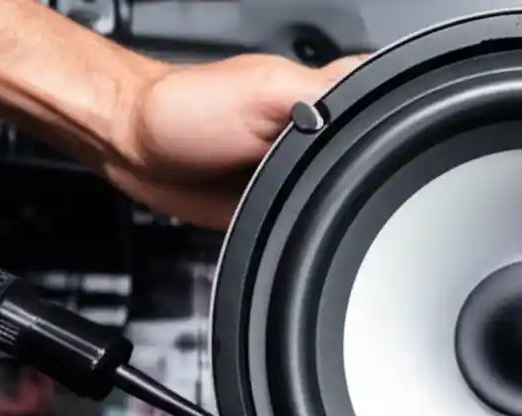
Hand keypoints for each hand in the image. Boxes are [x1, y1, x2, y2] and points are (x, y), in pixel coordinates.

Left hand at [106, 53, 364, 228]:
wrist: (136, 150)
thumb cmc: (183, 111)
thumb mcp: (264, 93)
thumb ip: (322, 97)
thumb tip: (375, 109)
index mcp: (324, 89)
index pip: (383, 103)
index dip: (386, 128)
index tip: (367, 150)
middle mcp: (316, 125)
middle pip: (370, 154)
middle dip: (360, 171)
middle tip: (324, 176)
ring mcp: (299, 164)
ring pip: (344, 189)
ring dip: (333, 200)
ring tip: (304, 194)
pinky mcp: (281, 198)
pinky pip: (311, 216)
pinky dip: (307, 221)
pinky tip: (293, 213)